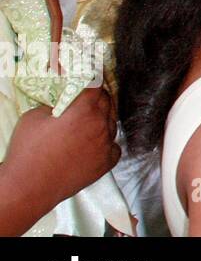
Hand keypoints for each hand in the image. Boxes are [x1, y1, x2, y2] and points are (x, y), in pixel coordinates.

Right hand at [2, 88, 118, 222]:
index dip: (93, 77)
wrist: (28, 187)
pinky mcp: (107, 163)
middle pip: (107, 102)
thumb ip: (55, 104)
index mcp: (85, 110)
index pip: (96, 85)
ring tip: (85, 123)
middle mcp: (101, 125)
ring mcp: (106, 145)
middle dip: (97, 97)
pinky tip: (93, 144)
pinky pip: (113, 146)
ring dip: (101, 119)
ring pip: (111, 123)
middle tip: (86, 98)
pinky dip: (105, 143)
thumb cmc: (28, 151)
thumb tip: (64, 102)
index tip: (91, 72)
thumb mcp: (34, 116)